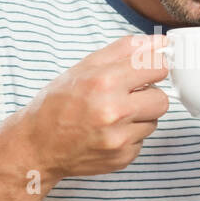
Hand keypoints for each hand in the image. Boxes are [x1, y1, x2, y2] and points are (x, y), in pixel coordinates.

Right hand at [20, 33, 170, 181]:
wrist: (37, 145)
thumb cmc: (58, 104)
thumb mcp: (85, 67)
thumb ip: (125, 50)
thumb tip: (159, 42)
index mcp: (104, 82)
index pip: (158, 67)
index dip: (153, 66)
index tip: (146, 70)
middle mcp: (113, 111)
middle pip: (162, 99)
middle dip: (148, 95)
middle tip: (126, 96)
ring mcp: (119, 138)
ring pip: (154, 121)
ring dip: (139, 117)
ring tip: (112, 116)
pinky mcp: (122, 158)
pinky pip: (142, 141)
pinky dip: (129, 136)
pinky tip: (108, 132)